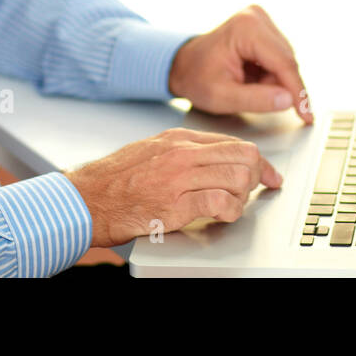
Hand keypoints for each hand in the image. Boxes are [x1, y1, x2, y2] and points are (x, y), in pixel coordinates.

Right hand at [64, 128, 281, 246]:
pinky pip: (220, 204)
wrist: (85, 199)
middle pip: (243, 157)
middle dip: (257, 178)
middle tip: (252, 194)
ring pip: (237, 178)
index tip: (270, 175)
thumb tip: (218, 157)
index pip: (234, 142)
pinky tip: (220, 217)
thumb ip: (184, 151)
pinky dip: (229, 212)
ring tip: (229, 207)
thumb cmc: (115, 180)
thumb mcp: (152, 150)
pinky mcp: (174, 205)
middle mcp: (182, 153)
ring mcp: (178, 178)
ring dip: (242, 197)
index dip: (259, 162)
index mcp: (178, 138)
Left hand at [168, 4, 312, 124]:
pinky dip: (270, 74)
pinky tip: (252, 78)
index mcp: (246, 28)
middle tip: (258, 101)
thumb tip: (288, 100)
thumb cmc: (196, 78)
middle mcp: (256, 17)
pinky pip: (280, 56)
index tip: (307, 116)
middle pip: (286, 61)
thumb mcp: (221, 97)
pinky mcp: (264, 26)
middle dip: (279, 87)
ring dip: (274, 81)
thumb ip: (256, 100)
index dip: (298, 92)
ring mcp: (261, 19)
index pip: (283, 63)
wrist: (183, 64)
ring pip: (285, 60)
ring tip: (248, 86)